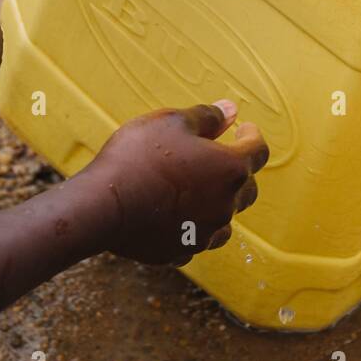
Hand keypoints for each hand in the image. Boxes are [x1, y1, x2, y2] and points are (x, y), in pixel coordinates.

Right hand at [74, 100, 269, 264]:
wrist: (101, 206)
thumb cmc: (138, 156)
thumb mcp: (172, 122)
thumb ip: (207, 116)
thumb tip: (231, 109)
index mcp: (230, 169)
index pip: (258, 150)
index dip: (252, 136)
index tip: (244, 129)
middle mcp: (226, 204)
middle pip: (248, 187)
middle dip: (239, 172)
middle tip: (221, 159)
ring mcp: (205, 232)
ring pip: (226, 218)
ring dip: (220, 203)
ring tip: (203, 191)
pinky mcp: (181, 250)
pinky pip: (196, 239)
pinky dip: (193, 227)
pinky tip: (179, 217)